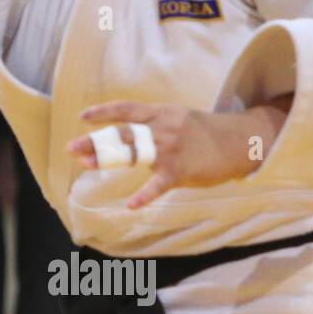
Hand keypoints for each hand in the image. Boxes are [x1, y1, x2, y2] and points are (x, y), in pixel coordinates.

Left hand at [66, 95, 291, 208]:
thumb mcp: (177, 119)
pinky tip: (131, 205)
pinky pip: (159, 184)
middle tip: (71, 148)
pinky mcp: (182, 170)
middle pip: (122, 133)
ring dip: (107, 159)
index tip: (82, 117)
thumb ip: (152, 126)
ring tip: (85, 165)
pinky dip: (144, 195)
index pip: (126, 109)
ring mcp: (171, 148)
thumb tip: (125, 138)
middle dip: (95, 140)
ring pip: (133, 153)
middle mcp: (162, 128)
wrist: (241, 142)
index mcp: (160, 114)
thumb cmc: (204, 134)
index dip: (104, 112)